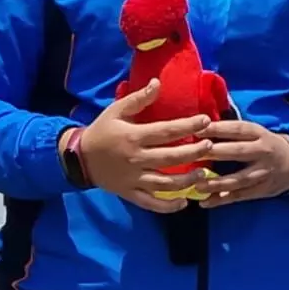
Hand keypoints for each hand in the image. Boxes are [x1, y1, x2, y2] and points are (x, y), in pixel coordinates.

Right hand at [78, 80, 212, 213]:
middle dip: (193, 153)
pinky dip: (168, 206)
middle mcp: (135, 159)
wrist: (78, 158)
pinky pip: (150, 203)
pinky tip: (184, 202)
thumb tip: (157, 83)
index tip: (206, 121)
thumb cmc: (101, 131)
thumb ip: (138, 98)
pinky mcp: (129, 193)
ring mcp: (133, 179)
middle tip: (210, 146)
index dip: (188, 126)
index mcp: (133, 137)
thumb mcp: (116, 111)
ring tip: (203, 173)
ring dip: (186, 180)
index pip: (166, 131)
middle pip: (170, 158)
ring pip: (164, 183)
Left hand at [196, 121, 288, 206]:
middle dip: (215, 153)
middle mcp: (263, 152)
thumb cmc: (266, 145)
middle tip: (193, 155)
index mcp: (260, 134)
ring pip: (238, 179)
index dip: (218, 129)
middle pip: (237, 152)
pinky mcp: (261, 189)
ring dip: (217, 183)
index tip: (197, 130)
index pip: (237, 130)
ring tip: (197, 185)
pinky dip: (221, 200)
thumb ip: (234, 133)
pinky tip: (204, 202)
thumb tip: (202, 128)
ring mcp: (262, 173)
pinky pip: (239, 196)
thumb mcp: (256, 133)